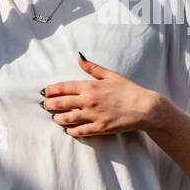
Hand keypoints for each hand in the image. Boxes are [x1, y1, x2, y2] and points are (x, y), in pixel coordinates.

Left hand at [40, 54, 161, 137]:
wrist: (144, 108)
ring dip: (57, 119)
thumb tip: (79, 57)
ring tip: (56, 118)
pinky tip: (68, 129)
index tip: (45, 92)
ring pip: (66, 119)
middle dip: (49, 105)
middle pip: (60, 104)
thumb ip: (92, 67)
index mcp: (90, 86)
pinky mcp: (99, 128)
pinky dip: (70, 131)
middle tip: (45, 106)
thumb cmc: (129, 90)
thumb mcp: (111, 75)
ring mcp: (93, 116)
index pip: (62, 88)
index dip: (50, 90)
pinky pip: (79, 131)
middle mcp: (88, 101)